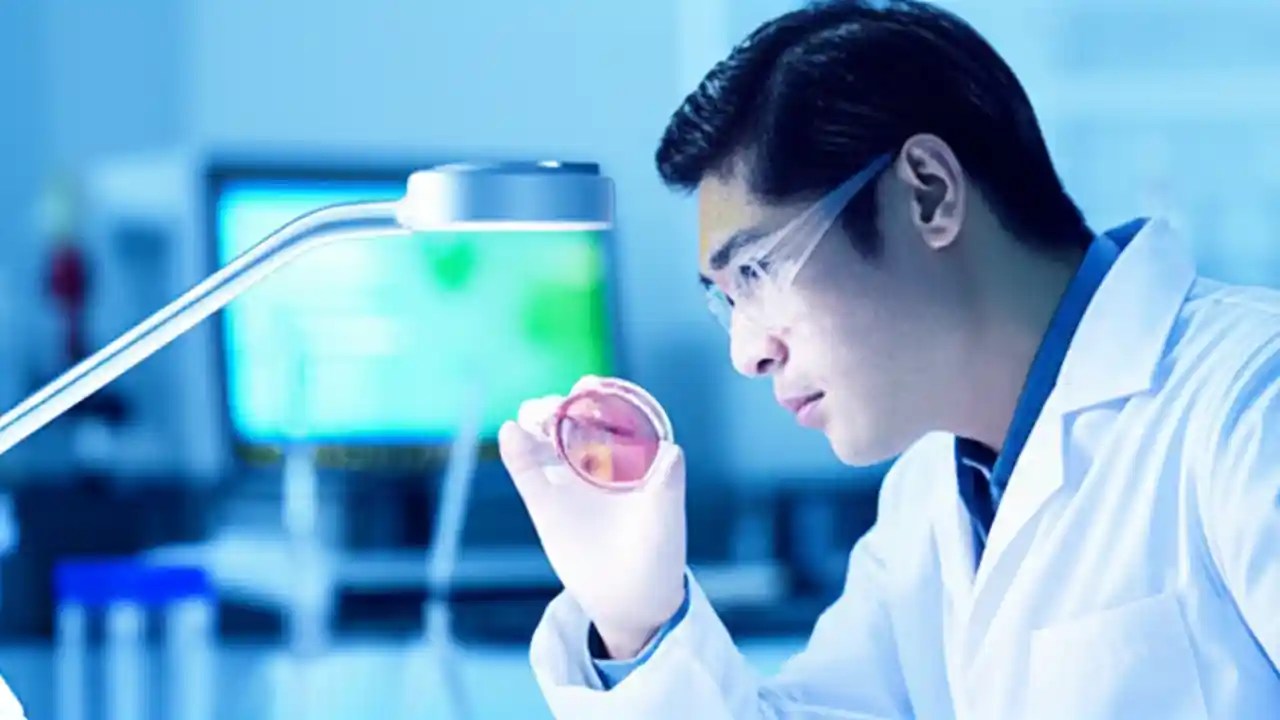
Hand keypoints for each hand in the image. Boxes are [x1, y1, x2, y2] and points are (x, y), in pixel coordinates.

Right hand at [499, 392, 686, 658]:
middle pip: (572, 418)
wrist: (633, 600)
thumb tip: (672, 451)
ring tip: (533, 419)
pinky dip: (516, 450)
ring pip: (545, 437)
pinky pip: (527, 470)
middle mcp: (598, 461)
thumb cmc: (659, 555)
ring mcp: (569, 480)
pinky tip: (510, 434)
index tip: (589, 385)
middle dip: (562, 404)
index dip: (599, 394)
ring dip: (536, 420)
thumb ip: (668, 484)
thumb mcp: (667, 518)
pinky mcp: (545, 504)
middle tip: (556, 406)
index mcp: (630, 455)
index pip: (611, 413)